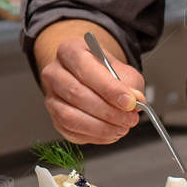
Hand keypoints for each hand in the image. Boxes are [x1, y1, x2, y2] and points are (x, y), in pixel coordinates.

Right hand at [37, 22, 144, 143]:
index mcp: (70, 51)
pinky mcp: (54, 118)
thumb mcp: (123, 71)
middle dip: (108, 110)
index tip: (129, 102)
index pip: (85, 68)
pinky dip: (95, 136)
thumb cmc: (106, 73)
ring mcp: (51, 97)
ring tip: (122, 127)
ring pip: (70, 116)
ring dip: (101, 127)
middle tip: (130, 117)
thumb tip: (135, 100)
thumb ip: (130, 84)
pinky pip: (71, 131)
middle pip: (76, 93)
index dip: (109, 88)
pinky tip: (110, 132)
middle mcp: (54, 72)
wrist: (92, 79)